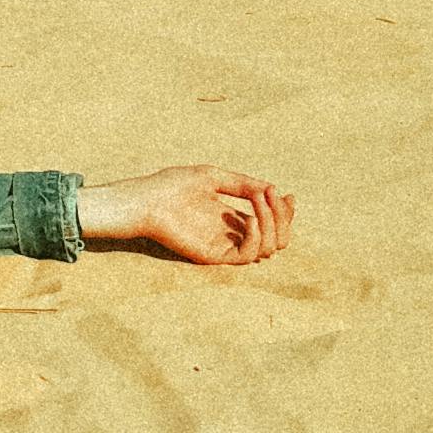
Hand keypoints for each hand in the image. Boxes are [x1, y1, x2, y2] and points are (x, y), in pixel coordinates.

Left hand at [76, 166, 292, 265]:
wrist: (144, 200)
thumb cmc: (170, 185)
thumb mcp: (212, 177)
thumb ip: (242, 183)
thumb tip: (272, 189)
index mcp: (230, 217)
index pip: (269, 222)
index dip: (285, 212)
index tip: (288, 195)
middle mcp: (230, 234)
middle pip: (275, 237)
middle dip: (284, 218)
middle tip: (278, 198)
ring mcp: (223, 246)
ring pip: (267, 248)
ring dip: (273, 223)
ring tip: (261, 202)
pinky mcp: (213, 256)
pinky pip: (247, 255)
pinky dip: (257, 236)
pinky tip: (251, 217)